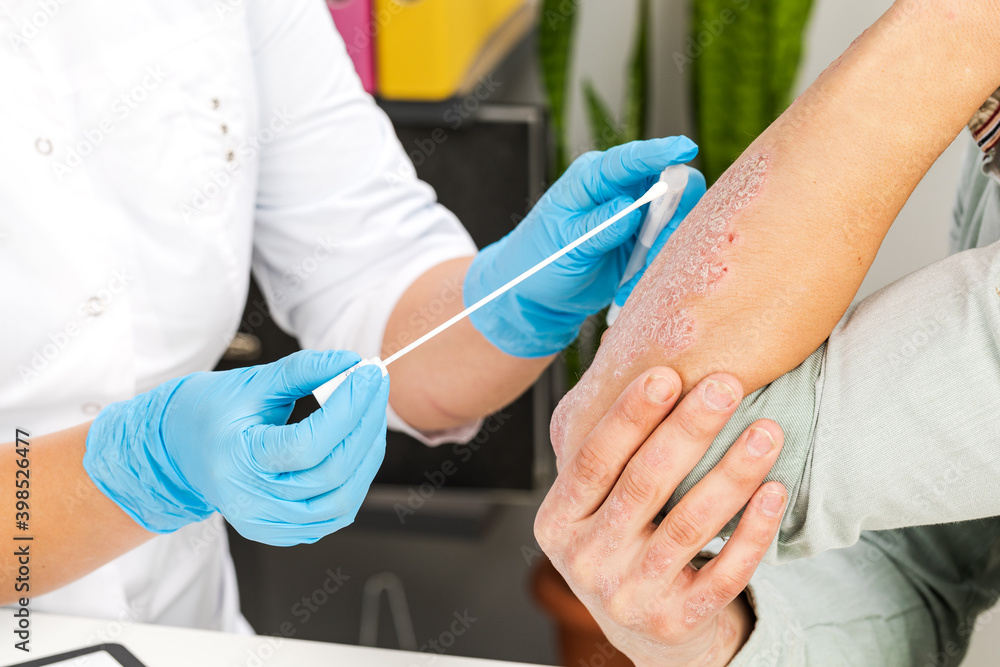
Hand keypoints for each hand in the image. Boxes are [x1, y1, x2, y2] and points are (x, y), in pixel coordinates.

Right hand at [84, 350, 388, 545]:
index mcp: (236, 460)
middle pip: (331, 474)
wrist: (177, 452)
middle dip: (365, 425)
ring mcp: (267, 523)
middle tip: (376, 386)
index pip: (308, 444)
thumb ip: (301, 370)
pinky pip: (335, 513)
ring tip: (371, 413)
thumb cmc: (210, 412)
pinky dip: (356, 479)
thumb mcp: (251, 382)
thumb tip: (349, 361)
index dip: (348, 408)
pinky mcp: (282, 531)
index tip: (368, 374)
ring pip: (341, 501)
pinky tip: (359, 445)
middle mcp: (250, 501)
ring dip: (367, 454)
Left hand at [463, 137, 698, 357]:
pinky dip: (655, 267)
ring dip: (663, 249)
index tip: (686, 147)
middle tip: (657, 247)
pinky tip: (629, 286)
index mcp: (593, 178)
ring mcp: (635, 214)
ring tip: (633, 276)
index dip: (660, 152)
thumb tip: (631, 209)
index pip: (631, 159)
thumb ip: (599, 227)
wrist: (537, 295)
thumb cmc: (540, 261)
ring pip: (675, 219)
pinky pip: (668, 246)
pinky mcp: (643, 240)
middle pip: (670, 183)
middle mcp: (619, 189)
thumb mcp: (566, 245)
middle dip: (672, 215)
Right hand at [535, 369, 786, 665]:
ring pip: (688, 525)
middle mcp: (587, 562)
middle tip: (727, 385)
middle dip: (689, 429)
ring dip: (732, 473)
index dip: (629, 416)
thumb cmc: (620, 543)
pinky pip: (724, 573)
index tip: (668, 373)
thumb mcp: (590, 507)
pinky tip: (774, 492)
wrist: (642, 629)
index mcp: (559, 522)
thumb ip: (606, 453)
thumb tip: (638, 358)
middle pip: (643, 485)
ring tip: (766, 432)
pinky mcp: (677, 622)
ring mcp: (631, 596)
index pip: (594, 460)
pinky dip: (752, 531)